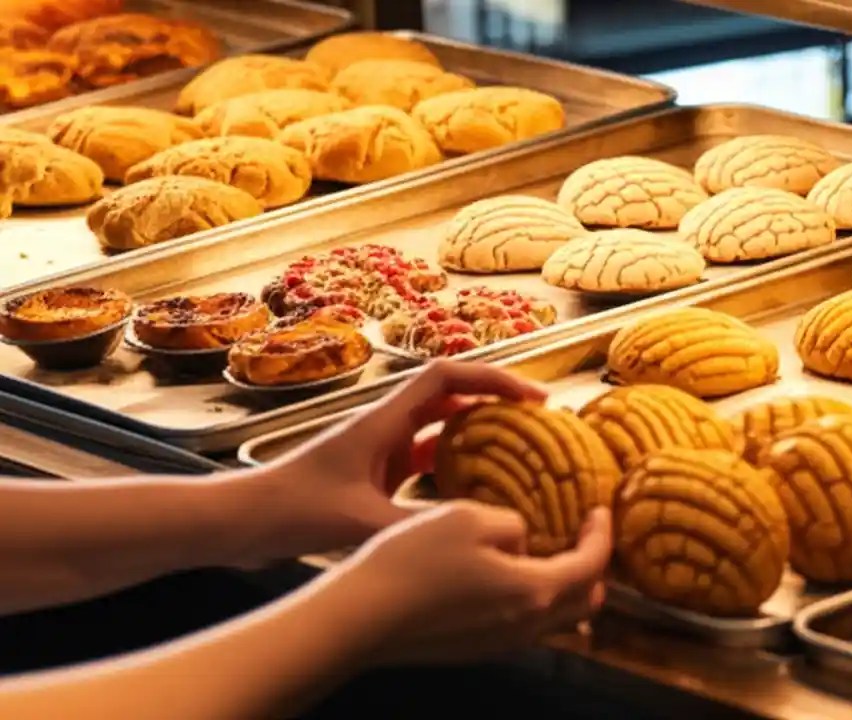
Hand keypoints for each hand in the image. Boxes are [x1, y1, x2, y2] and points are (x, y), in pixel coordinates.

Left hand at [250, 360, 546, 558]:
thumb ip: (416, 526)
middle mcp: (386, 427)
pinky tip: (477, 493)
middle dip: (497, 403)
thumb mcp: (361, 521)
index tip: (533, 397)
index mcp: (384, 421)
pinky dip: (455, 467)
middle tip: (539, 425)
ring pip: (442, 429)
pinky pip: (427, 461)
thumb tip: (474, 532)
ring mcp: (381, 450)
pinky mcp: (375, 475)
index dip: (494, 379)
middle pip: (452, 397)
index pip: (449, 376)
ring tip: (520, 453)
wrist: (243, 521)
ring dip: (479, 433)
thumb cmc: (292, 510)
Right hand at [330, 501, 611, 665]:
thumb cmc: (413, 560)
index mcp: (534, 590)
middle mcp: (526, 625)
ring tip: (549, 553)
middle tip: (582, 535)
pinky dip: (535, 601)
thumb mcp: (470, 517)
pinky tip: (510, 577)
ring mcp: (502, 643)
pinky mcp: (477, 649)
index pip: (592, 565)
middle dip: (593, 566)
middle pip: (586, 601)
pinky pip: (525, 627)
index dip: (602, 535)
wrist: (361, 617)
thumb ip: (511, 524)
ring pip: (557, 620)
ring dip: (566, 588)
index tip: (600, 511)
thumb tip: (523, 538)